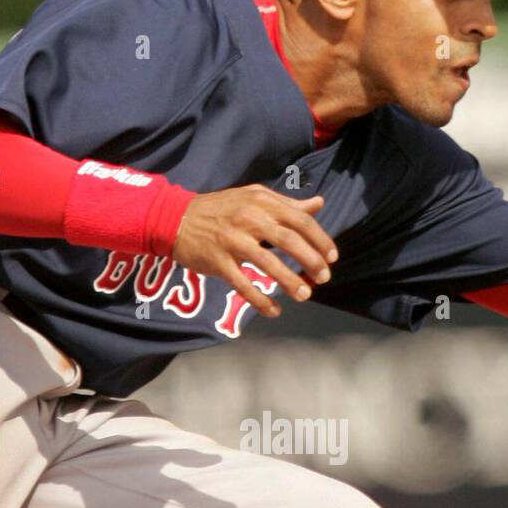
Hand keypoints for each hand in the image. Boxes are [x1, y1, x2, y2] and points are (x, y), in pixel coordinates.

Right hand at [172, 186, 337, 316]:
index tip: (332, 257)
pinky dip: (260, 300)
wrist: (176, 218)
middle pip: (288, 240)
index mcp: (261, 202)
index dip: (320, 239)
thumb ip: (287, 204)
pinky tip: (274, 310)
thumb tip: (318, 204)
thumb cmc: (221, 208)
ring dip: (289, 281)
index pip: (300, 219)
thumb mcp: (254, 197)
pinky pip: (242, 284)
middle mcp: (248, 218)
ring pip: (267, 263)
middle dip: (311, 260)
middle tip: (324, 277)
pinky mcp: (218, 262)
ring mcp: (232, 241)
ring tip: (305, 295)